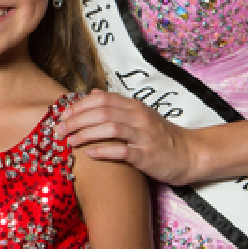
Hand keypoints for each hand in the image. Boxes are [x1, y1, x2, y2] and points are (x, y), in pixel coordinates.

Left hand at [57, 90, 194, 185]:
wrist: (189, 154)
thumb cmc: (161, 136)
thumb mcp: (140, 115)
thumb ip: (116, 105)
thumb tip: (92, 93)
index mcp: (134, 106)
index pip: (101, 98)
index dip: (79, 105)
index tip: (63, 115)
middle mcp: (138, 117)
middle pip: (101, 112)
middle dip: (75, 120)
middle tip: (58, 131)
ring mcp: (143, 135)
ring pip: (110, 128)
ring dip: (85, 134)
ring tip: (69, 142)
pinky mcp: (147, 155)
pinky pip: (123, 150)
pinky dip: (104, 151)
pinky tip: (90, 154)